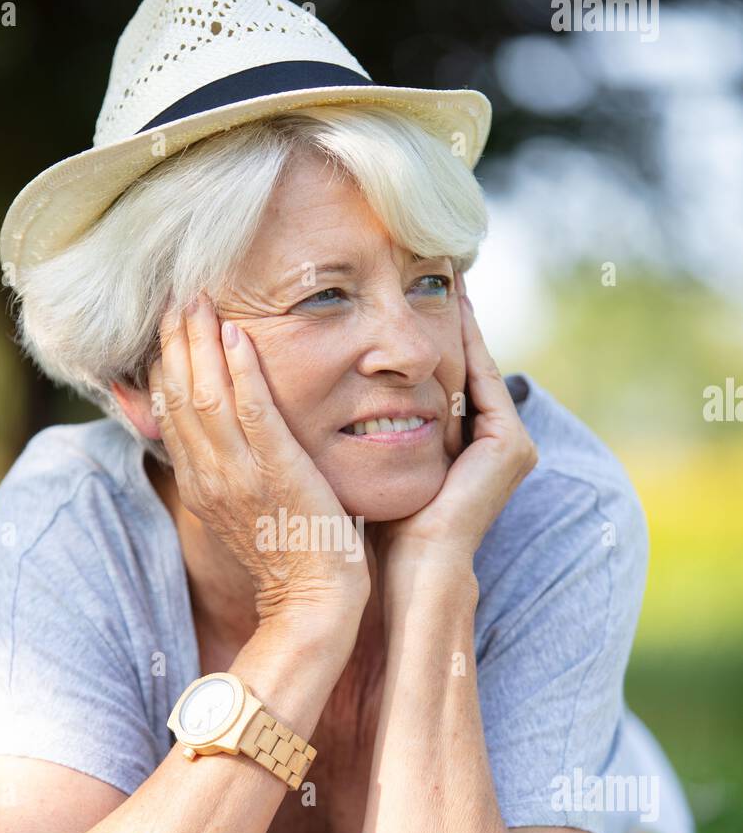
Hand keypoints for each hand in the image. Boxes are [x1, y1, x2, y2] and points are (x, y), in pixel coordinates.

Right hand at [150, 291, 370, 623]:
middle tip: (179, 292)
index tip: (170, 322)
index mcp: (201, 482)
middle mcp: (210, 475)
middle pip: (177, 394)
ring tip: (200, 298)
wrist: (314, 601)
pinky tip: (238, 337)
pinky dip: (243, 373)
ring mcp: (240, 475)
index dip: (164, 362)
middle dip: (175, 340)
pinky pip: (254, 413)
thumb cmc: (291, 553)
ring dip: (200, 342)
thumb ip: (229, 468)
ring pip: (206, 396)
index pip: (168, 410)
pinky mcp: (278, 473)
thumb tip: (223, 436)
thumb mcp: (246, 507)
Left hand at [372, 276, 537, 586]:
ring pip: (472, 364)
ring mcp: (510, 443)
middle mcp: (495, 443)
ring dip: (456, 318)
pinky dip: (465, 340)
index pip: (440, 379)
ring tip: (437, 268)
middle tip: (420, 261)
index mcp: (465, 449)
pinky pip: (482, 378)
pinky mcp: (510, 445)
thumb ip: (364, 427)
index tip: (392, 291)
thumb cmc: (378, 528)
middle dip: (442, 317)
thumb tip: (322, 389)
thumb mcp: (369, 464)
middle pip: (461, 365)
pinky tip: (448, 301)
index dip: (419, 336)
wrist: (410, 571)